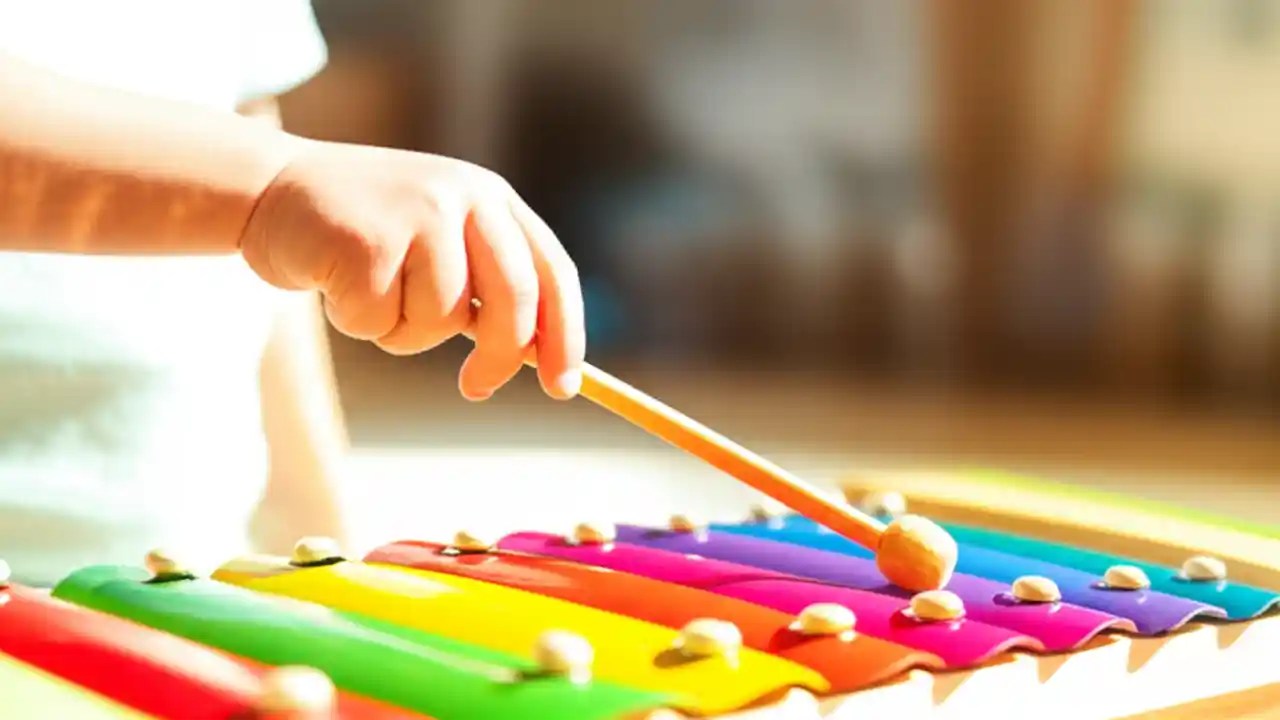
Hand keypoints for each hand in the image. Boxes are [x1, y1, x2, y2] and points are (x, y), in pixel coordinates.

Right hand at [240, 139, 584, 400]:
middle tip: (475, 388)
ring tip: (372, 294)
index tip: (563, 388)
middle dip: (499, 358)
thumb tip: (538, 359)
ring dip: (405, 332)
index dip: (565, 335)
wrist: (273, 190)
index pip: (551, 273)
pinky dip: (360, 322)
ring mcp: (417, 213)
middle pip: (513, 301)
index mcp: (492, 199)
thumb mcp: (439, 247)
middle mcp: (464, 196)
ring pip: (442, 319)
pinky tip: (336, 283)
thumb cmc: (366, 235)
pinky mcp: (368, 238)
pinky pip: (384, 321)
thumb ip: (485, 289)